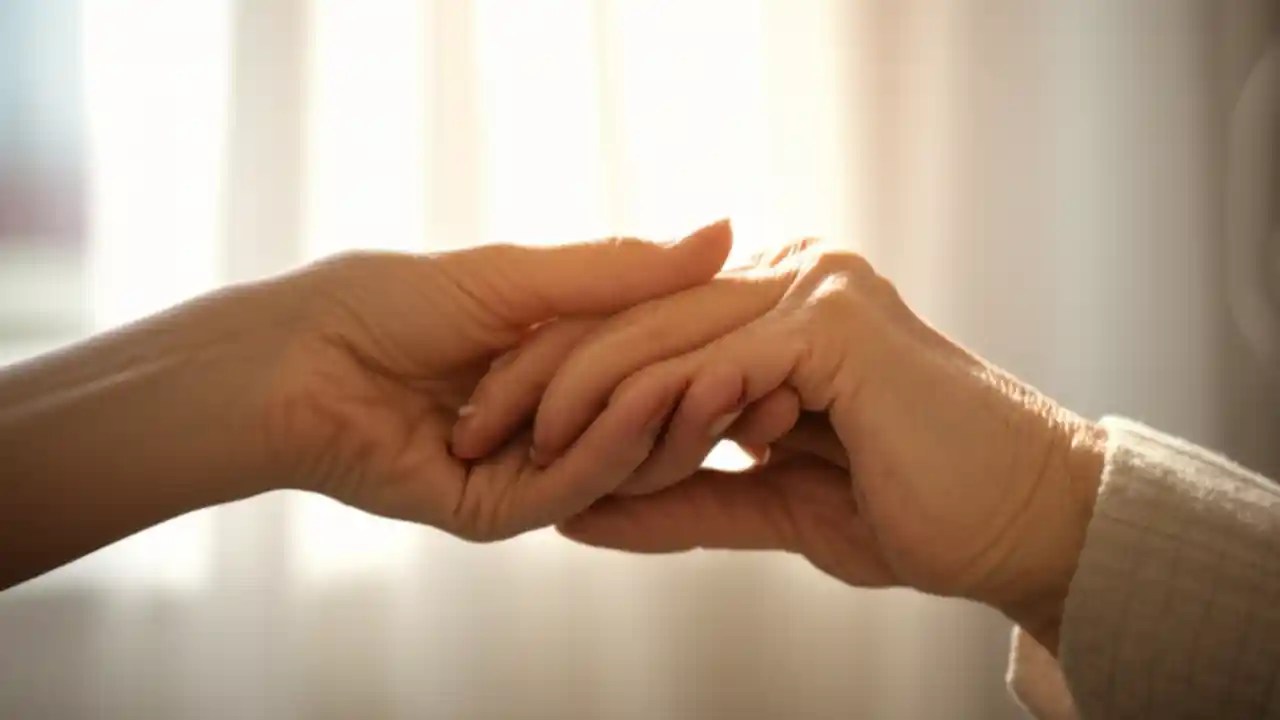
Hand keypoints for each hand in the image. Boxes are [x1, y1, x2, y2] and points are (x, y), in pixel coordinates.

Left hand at [0, 222, 733, 588]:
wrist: (293, 354)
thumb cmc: (387, 303)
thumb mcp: (523, 279)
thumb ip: (622, 273)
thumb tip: (726, 234)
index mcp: (559, 374)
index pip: (657, 371)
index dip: (713, 355)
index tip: (775, 330)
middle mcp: (549, 430)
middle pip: (652, 428)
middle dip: (708, 402)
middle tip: (772, 376)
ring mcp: (523, 477)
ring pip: (623, 468)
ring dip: (673, 426)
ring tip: (720, 384)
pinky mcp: (492, 512)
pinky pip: (571, 490)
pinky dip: (611, 449)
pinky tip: (647, 408)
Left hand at [455, 240, 1105, 649]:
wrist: (1020, 523)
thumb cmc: (908, 512)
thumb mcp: (771, 506)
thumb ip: (679, 499)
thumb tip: (577, 515)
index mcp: (773, 308)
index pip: (645, 330)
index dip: (564, 378)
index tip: (500, 434)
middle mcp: (788, 278)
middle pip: (637, 320)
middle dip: (548, 379)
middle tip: (473, 431)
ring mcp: (813, 288)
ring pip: (665, 336)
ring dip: (585, 395)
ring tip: (522, 445)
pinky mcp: (833, 322)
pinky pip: (718, 364)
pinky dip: (656, 408)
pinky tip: (602, 448)